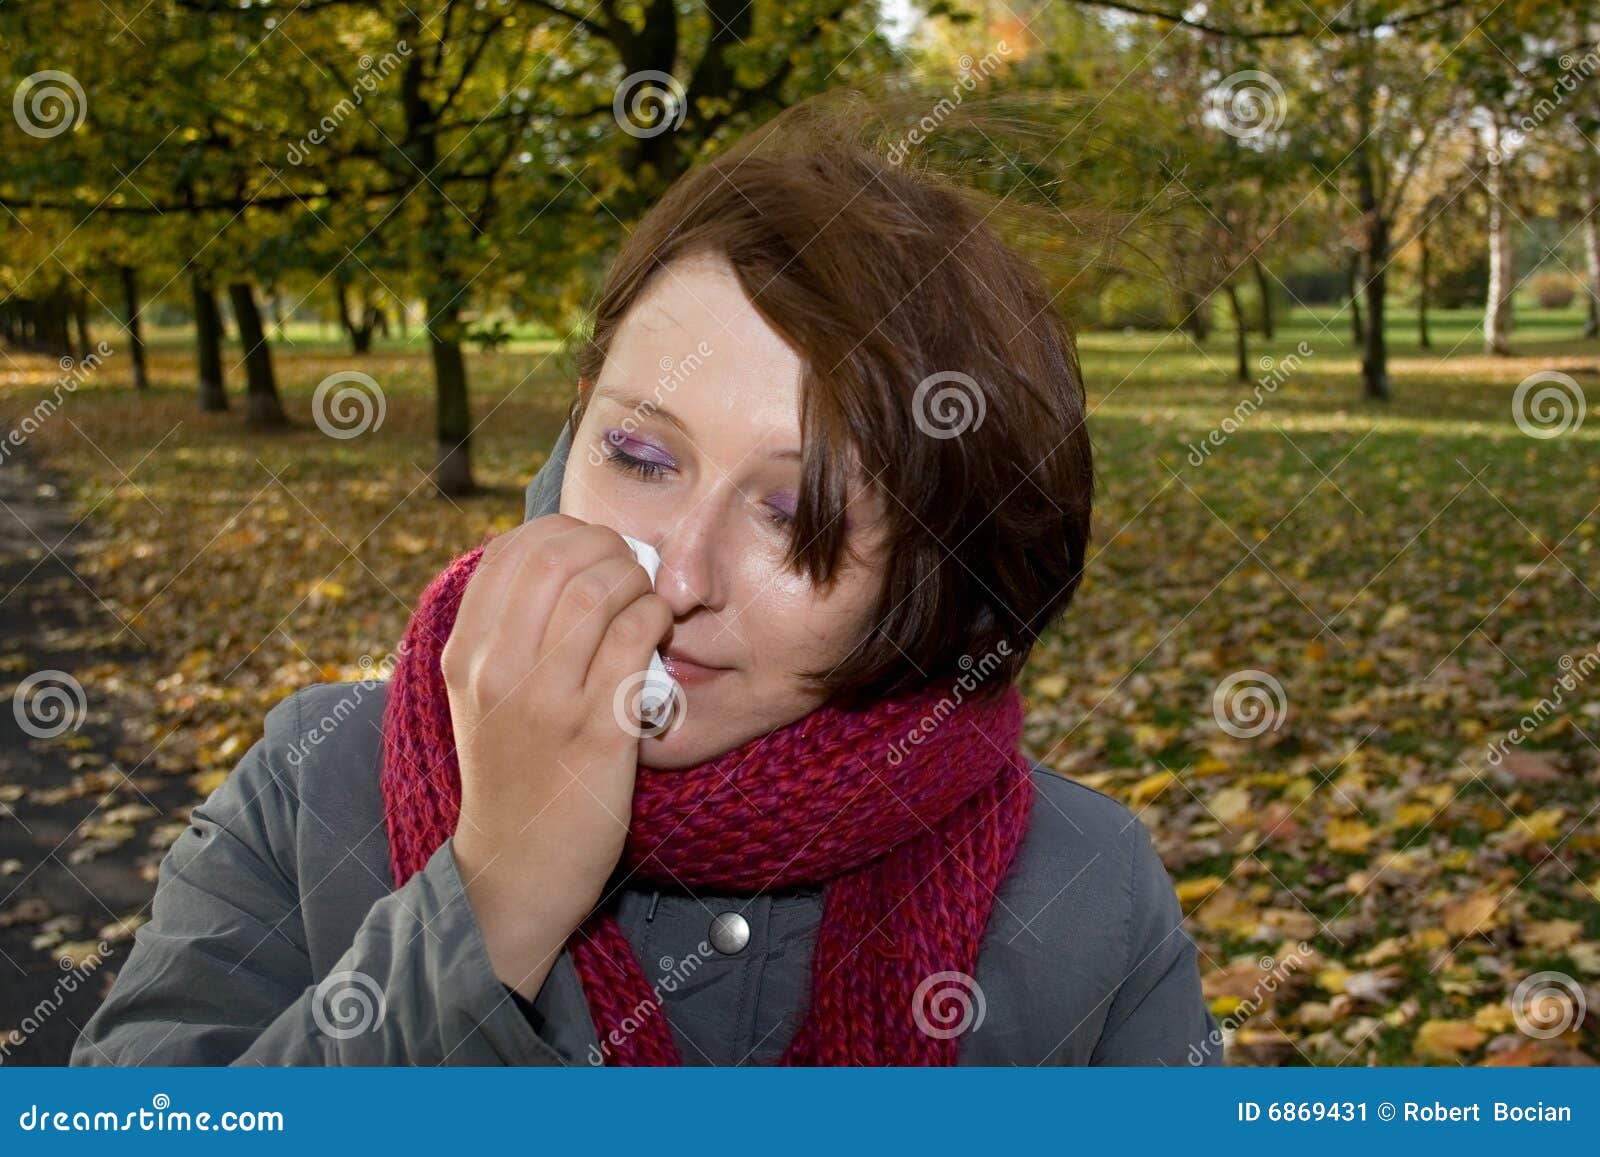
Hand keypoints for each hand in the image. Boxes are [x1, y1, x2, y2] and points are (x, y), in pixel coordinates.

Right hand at [441, 514, 672, 996]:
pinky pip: (635, 640)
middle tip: (631, 568)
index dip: (565, 532)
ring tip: (647, 599)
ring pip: (600, 592)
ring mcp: (547, 699)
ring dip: (638, 581)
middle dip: (608, 548)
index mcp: (465, 653)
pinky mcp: (596, 730)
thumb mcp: (480, 696)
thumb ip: (504, 630)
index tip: (594, 548)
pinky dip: (655, 618)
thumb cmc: (512, 773)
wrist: (517, 868)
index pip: (512, 552)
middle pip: (558, 559)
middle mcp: (498, 669)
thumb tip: (553, 557)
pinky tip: (658, 630)